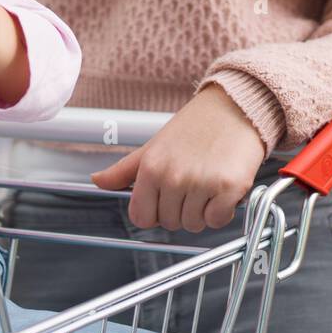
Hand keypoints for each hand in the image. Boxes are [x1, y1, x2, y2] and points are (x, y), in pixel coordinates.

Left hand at [90, 85, 266, 231]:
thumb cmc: (196, 126)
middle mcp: (173, 177)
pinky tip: (222, 189)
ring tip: (208, 182)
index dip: (154, 213)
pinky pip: (218, 220)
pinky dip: (222, 211)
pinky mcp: (228, 188)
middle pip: (170, 223)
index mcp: (151, 167)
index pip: (141, 218)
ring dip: (203, 211)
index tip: (166, 200)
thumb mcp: (154, 146)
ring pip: (194, 225)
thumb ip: (124, 170)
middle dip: (181, 210)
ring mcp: (200, 183)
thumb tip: (97, 181)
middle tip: (193, 184)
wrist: (234, 108)